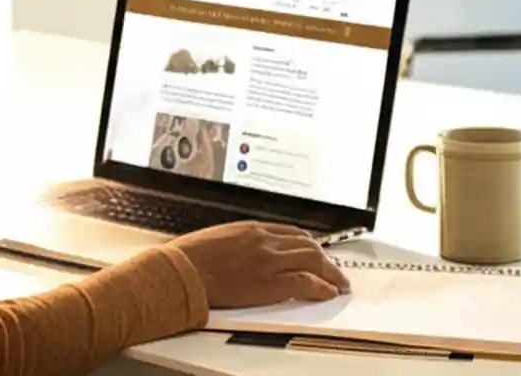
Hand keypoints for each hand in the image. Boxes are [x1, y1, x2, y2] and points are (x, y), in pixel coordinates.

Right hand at [172, 221, 350, 308]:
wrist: (182, 270)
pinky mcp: (269, 282)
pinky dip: (321, 287)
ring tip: (338, 282)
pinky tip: (328, 291)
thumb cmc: (191, 257)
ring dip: (330, 272)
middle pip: (307, 244)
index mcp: (252, 228)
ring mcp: (268, 260)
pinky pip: (305, 282)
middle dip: (325, 258)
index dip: (308, 244)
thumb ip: (240, 241)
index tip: (315, 252)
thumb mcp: (219, 238)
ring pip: (312, 260)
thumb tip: (247, 251)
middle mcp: (265, 240)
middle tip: (334, 270)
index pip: (291, 232)